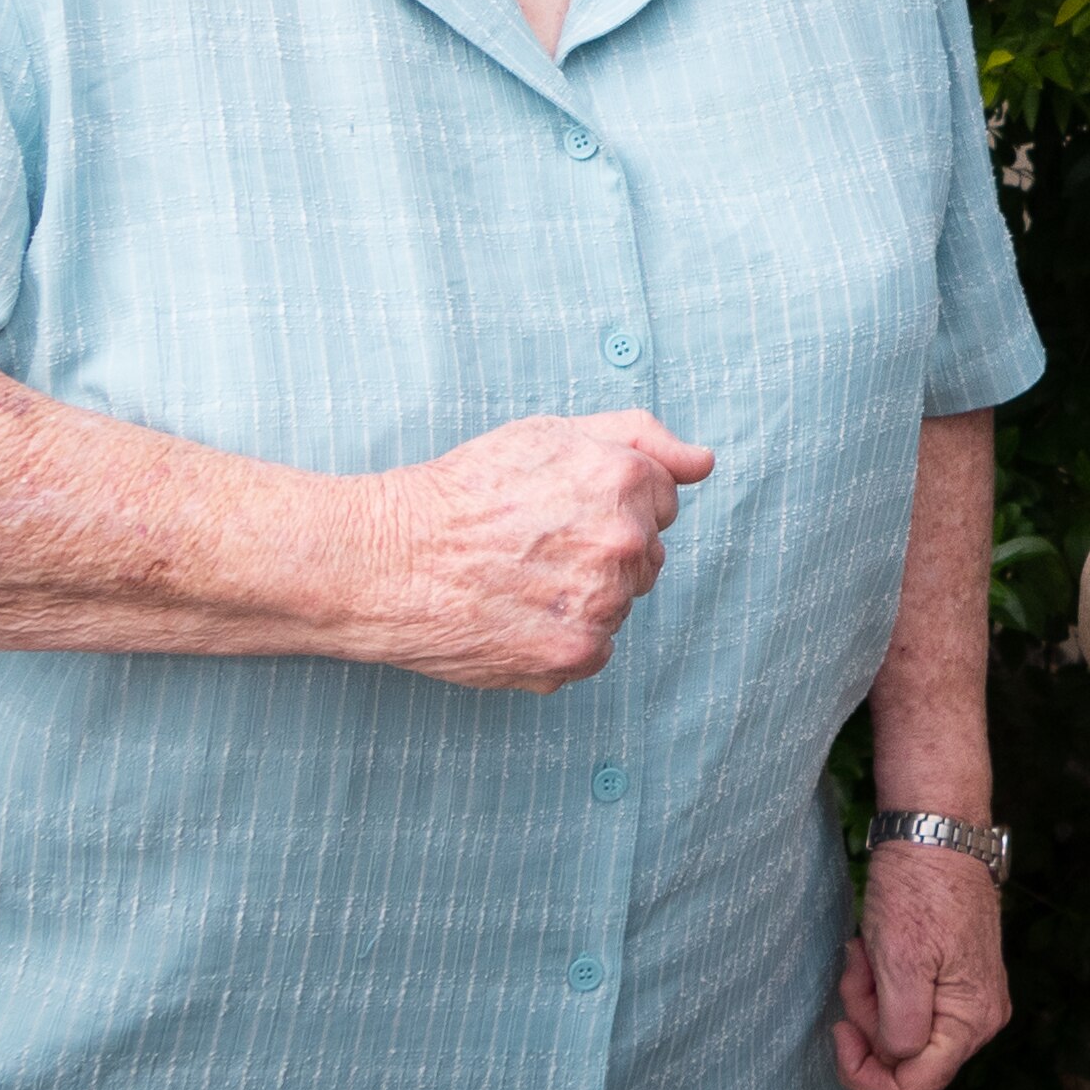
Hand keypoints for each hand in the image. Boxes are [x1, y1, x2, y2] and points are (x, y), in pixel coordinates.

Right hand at [356, 412, 715, 690]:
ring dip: (582, 598)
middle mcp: (623, 542)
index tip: (563, 508)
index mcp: (624, 481)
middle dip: (603, 551)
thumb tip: (703, 463)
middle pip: (646, 557)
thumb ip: (641, 438)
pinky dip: (559, 640)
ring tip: (519, 580)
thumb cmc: (464, 492)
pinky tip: (515, 616)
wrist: (387, 559)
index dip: (612, 503)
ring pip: (619, 605)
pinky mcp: (574, 656)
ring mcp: (601, 603)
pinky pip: (593, 650)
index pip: (663, 502)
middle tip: (535, 545)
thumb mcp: (551, 433)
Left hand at [833, 842, 1010, 1089]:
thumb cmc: (919, 891)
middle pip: (903, 1060)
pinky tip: (875, 949)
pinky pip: (906, 1005)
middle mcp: (978, 1020)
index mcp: (970, 1023)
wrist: (936, 830)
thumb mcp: (901, 964)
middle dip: (867, 1021)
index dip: (864, 1076)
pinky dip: (881, 984)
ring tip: (864, 950)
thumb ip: (900, 1030)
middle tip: (857, 968)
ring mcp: (967, 1000)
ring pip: (899, 1032)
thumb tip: (896, 1059)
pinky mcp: (952, 980)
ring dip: (870, 998)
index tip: (839, 1029)